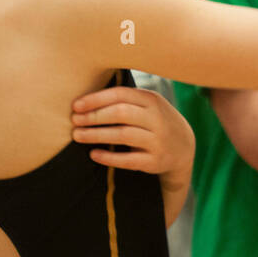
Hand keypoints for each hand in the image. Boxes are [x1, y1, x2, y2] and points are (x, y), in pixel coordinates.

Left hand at [70, 85, 194, 189]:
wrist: (183, 147)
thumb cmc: (155, 120)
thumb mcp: (148, 104)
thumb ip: (125, 98)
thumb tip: (87, 95)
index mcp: (152, 100)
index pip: (121, 95)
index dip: (96, 99)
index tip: (76, 105)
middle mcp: (157, 119)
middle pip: (120, 113)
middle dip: (94, 116)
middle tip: (74, 120)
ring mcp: (157, 141)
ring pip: (123, 135)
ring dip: (96, 135)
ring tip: (78, 135)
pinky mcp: (155, 161)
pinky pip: (129, 160)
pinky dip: (109, 157)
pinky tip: (93, 154)